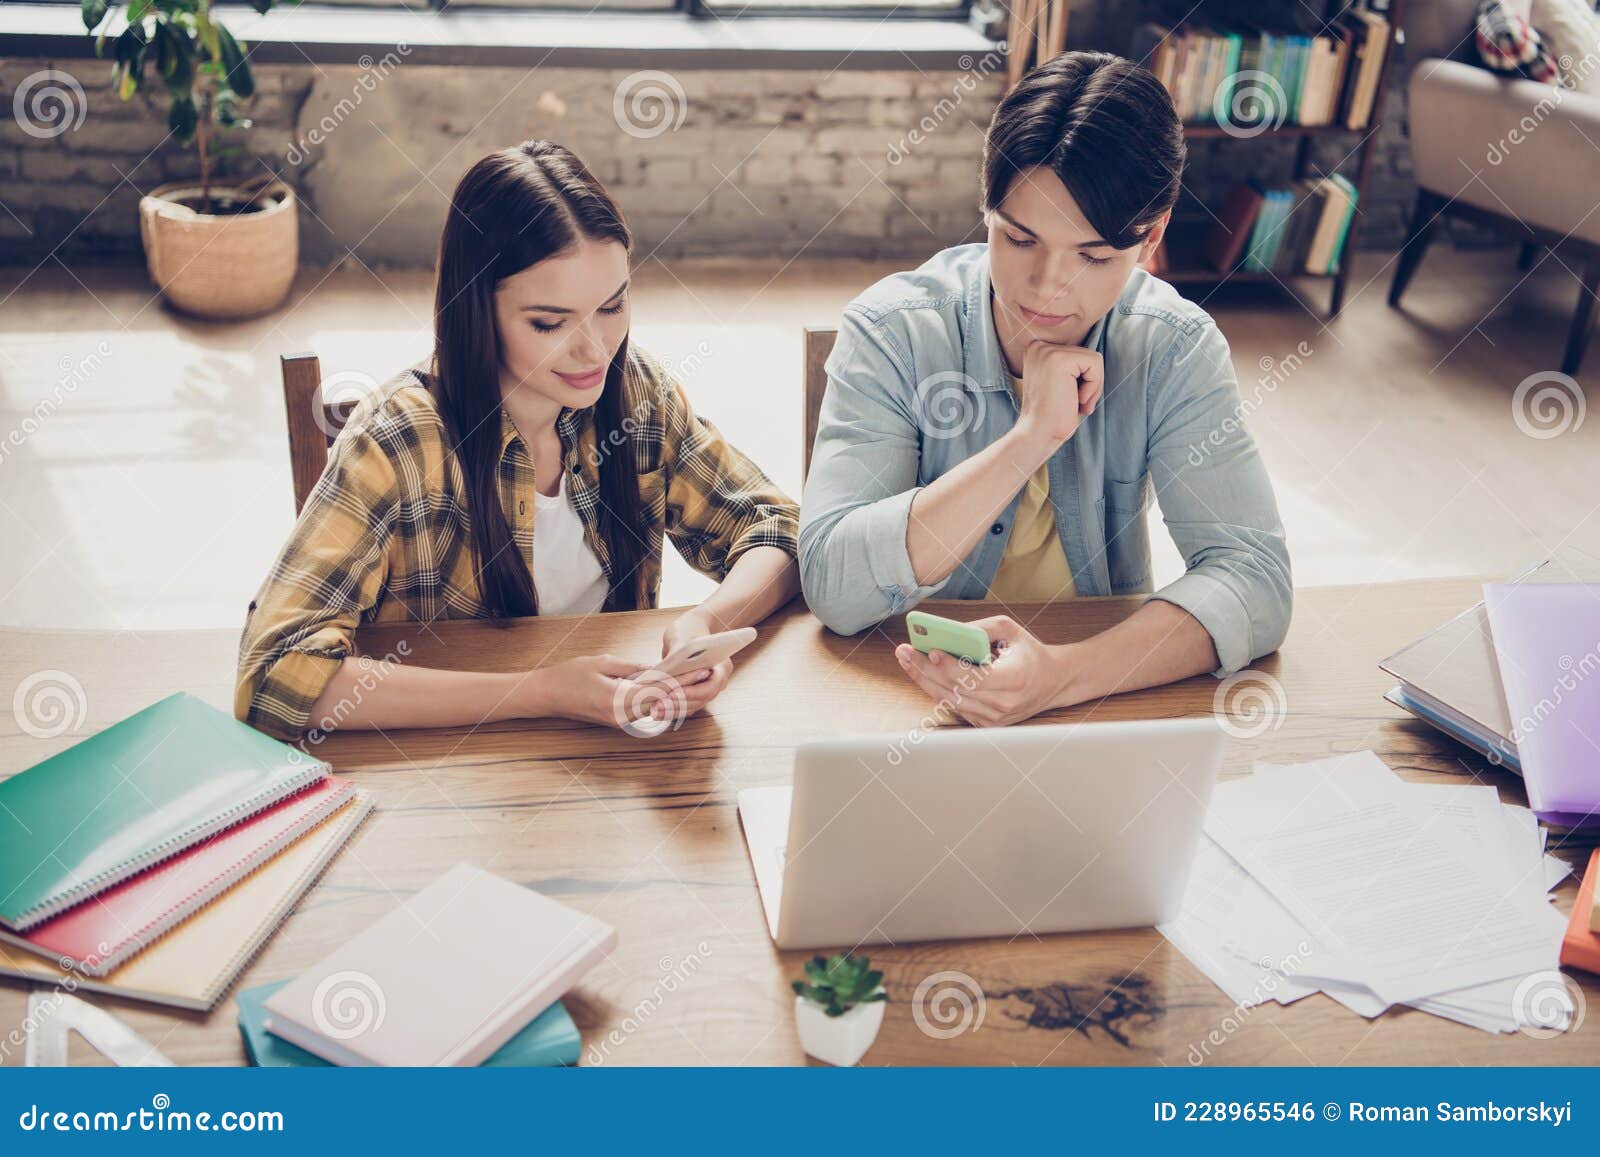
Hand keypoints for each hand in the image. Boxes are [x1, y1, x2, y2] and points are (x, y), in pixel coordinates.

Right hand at [519, 652, 718, 730]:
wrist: (547, 696)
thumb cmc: (571, 675)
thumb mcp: (604, 662)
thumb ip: (634, 668)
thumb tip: (660, 669)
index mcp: (618, 700)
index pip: (659, 691)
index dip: (683, 681)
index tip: (700, 670)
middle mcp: (622, 716)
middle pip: (662, 703)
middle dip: (685, 688)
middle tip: (706, 672)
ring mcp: (620, 722)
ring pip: (656, 708)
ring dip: (675, 695)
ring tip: (695, 678)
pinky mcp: (618, 721)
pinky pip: (645, 710)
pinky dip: (660, 699)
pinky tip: (672, 688)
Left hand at [649, 608, 734, 724]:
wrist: (691, 630)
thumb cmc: (688, 630)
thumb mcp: (682, 638)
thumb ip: (676, 654)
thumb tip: (662, 671)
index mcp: (721, 667)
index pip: (710, 686)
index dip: (692, 692)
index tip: (672, 693)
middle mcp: (716, 682)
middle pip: (700, 700)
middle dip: (678, 705)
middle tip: (658, 706)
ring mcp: (706, 689)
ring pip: (691, 706)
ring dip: (672, 711)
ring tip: (654, 711)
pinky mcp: (694, 694)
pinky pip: (684, 706)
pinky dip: (670, 709)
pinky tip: (655, 711)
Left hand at [893, 615, 1073, 726]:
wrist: (1053, 681)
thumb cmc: (1029, 652)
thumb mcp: (1010, 631)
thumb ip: (979, 629)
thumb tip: (946, 632)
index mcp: (1014, 680)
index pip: (974, 679)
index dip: (950, 666)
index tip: (930, 650)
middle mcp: (1004, 704)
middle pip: (955, 690)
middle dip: (925, 670)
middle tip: (904, 652)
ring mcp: (994, 718)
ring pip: (950, 701)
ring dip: (925, 680)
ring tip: (906, 660)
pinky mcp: (986, 723)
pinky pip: (955, 706)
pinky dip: (937, 689)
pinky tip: (922, 673)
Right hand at [1014, 342, 1103, 449]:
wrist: (1038, 434)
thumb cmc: (1054, 415)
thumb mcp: (1062, 383)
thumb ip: (1073, 367)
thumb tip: (1099, 357)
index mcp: (1037, 351)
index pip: (1078, 355)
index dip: (1082, 380)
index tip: (1071, 399)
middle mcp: (1039, 346)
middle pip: (1087, 355)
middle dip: (1089, 383)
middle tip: (1075, 404)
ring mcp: (1047, 351)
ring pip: (1094, 359)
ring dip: (1092, 386)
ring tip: (1075, 402)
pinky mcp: (1059, 359)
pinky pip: (1095, 364)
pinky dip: (1093, 386)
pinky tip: (1076, 399)